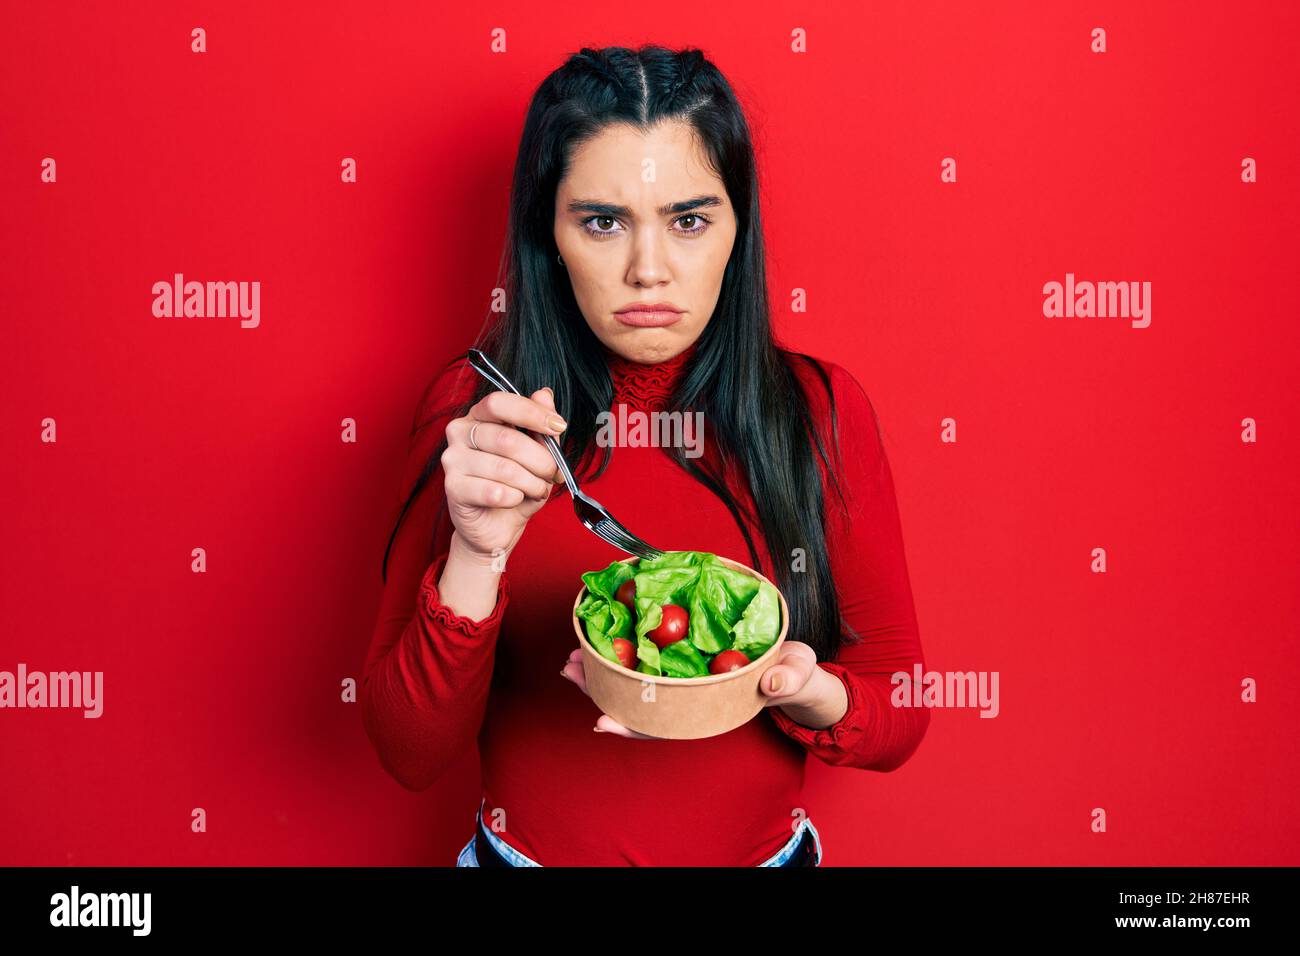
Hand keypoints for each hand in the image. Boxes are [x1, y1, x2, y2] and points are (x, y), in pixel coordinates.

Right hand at [441, 385, 567, 564]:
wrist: (496, 526)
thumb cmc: (515, 486)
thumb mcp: (536, 455)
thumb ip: (539, 426)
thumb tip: (545, 394)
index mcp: (478, 416)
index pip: (500, 402)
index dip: (532, 413)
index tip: (559, 426)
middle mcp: (459, 432)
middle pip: (507, 438)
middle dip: (541, 460)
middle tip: (553, 473)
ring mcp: (452, 459)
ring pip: (505, 468)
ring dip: (531, 483)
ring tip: (536, 490)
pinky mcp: (452, 487)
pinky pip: (495, 491)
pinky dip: (515, 498)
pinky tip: (514, 500)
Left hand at [559, 640, 846, 736]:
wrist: (795, 664)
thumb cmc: (793, 675)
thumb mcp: (796, 675)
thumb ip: (788, 678)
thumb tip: (774, 682)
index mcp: (707, 709)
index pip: (663, 724)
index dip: (632, 725)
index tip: (601, 722)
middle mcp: (687, 697)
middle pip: (636, 700)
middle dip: (601, 689)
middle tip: (571, 670)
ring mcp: (682, 676)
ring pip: (634, 679)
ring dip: (602, 667)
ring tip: (574, 655)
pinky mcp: (682, 653)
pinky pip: (646, 652)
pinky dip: (623, 642)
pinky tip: (601, 629)